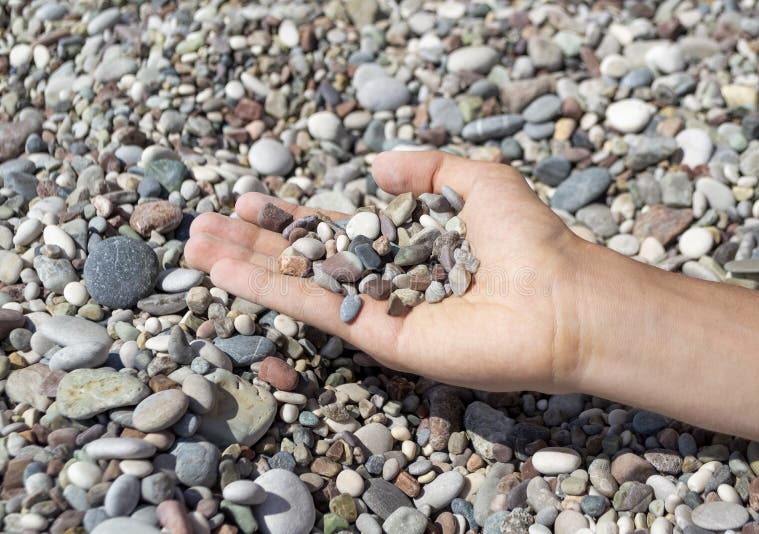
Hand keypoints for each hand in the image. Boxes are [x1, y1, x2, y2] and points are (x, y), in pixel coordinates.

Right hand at [185, 151, 583, 391]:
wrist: (558, 298)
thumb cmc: (528, 240)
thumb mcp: (477, 181)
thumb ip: (427, 168)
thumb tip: (374, 168)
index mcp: (405, 244)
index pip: (334, 228)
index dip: (290, 215)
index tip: (248, 200)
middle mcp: (385, 279)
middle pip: (306, 257)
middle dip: (253, 241)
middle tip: (202, 226)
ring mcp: (379, 312)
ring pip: (299, 283)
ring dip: (244, 265)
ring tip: (194, 245)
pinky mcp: (378, 338)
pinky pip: (315, 308)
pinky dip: (268, 289)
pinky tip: (224, 270)